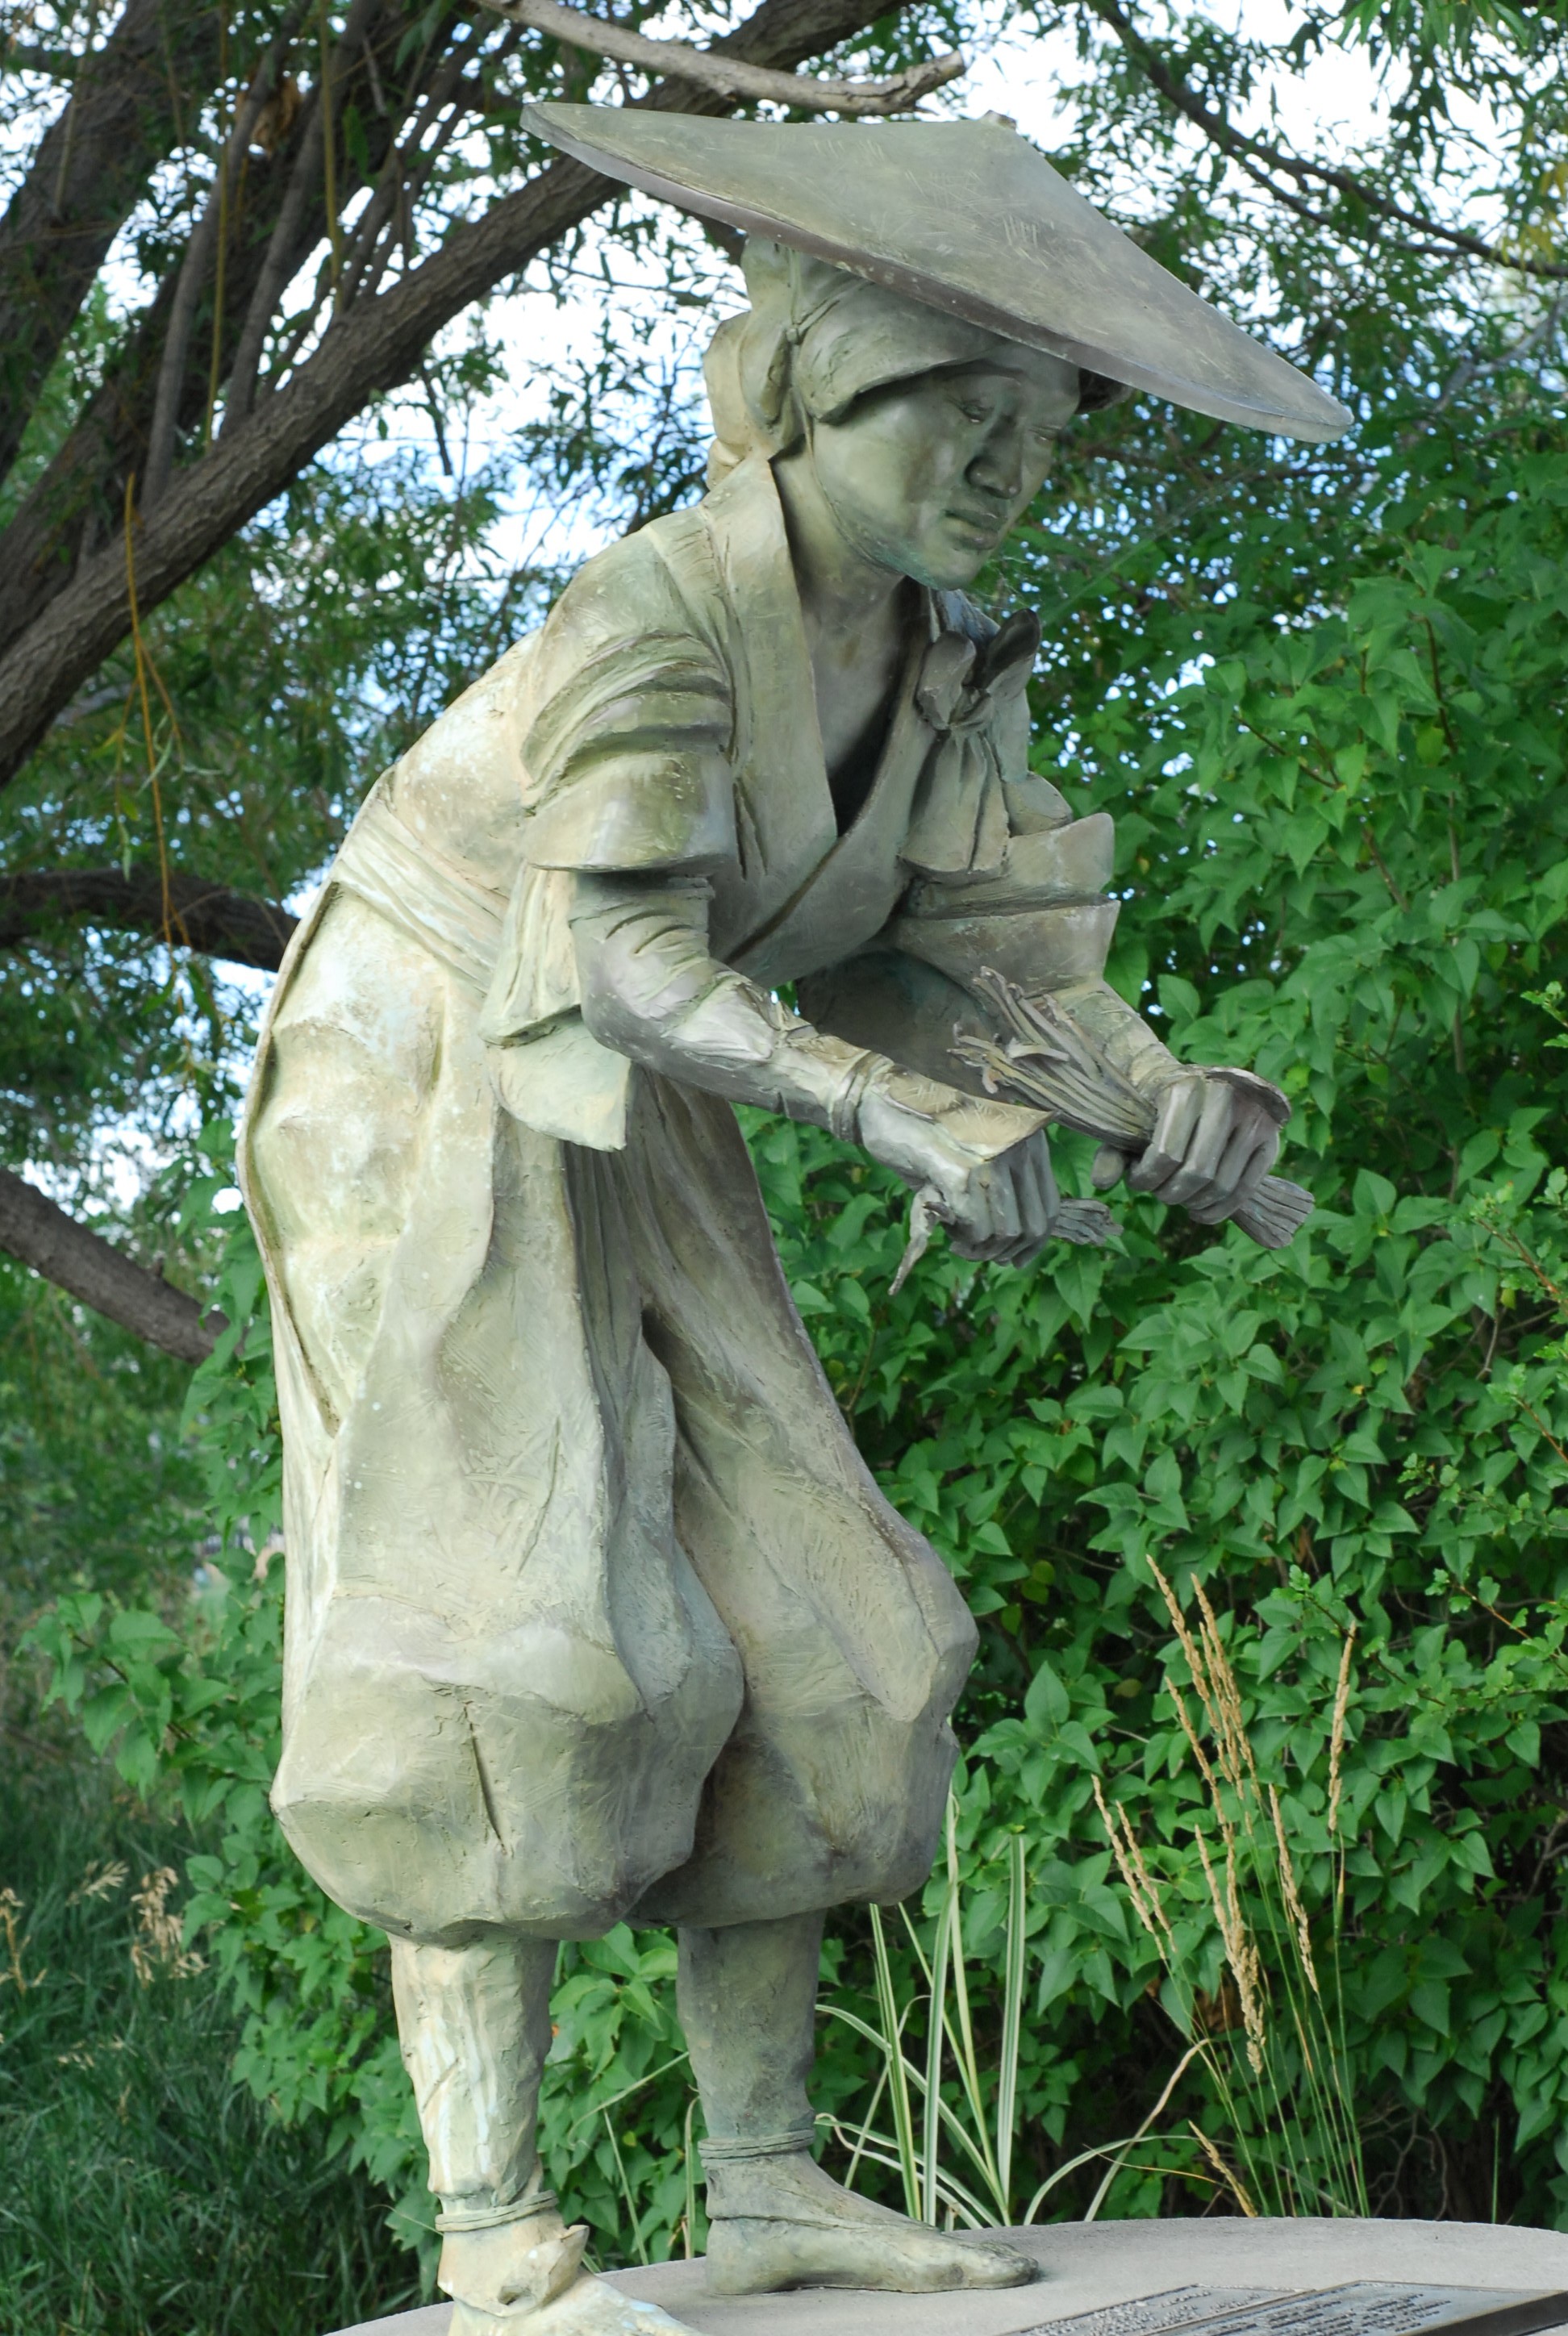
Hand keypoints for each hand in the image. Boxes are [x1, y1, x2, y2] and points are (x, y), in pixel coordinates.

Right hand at [859, 1072, 1057, 1266]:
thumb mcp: (976, 1155)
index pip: (1048, 1208)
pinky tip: (948, 1232)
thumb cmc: (927, 1133)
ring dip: (979, 1248)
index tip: (1013, 1260)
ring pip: (1004, 1231)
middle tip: (975, 1253)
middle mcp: (1019, 1146)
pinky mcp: (962, 1171)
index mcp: (1030, 1139)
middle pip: (1031, 1225)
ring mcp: (993, 1158)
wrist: (881, 1102)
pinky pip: (976, 1226)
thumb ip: (1002, 1187)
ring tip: (957, 1242)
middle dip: (1004, 1251)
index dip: (1034, 1244)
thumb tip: (1015, 1243)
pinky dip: (964, 1238)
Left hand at [1091, 1069, 1283, 1224]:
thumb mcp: (1131, 1122)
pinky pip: (1247, 1188)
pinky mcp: (1272, 1138)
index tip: (1137, 1182)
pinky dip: (1221, 1209)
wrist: (1195, 1085)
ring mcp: (1255, 1117)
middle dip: (1172, 1194)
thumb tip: (1102, 1183)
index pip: (1167, 1154)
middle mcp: (1226, 1098)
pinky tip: (1200, 1212)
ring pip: (1223, 1184)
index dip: (1147, 1179)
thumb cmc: (1156, 1106)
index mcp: (1186, 1088)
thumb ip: (1114, 1151)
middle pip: (1198, 1173)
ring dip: (1195, 1204)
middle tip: (1160, 1194)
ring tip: (1179, 1199)